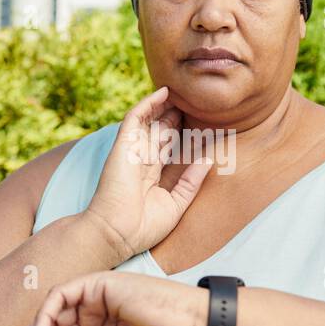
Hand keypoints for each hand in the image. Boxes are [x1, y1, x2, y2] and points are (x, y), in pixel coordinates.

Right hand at [83, 86, 213, 259]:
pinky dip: (148, 103)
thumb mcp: (175, 204)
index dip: (183, 135)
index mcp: (150, 175)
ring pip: (149, 120)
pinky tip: (164, 92)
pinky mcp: (124, 145)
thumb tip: (207, 159)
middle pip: (160, 131)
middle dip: (176, 117)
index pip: (168, 148)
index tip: (204, 125)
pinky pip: (135, 117)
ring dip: (164, 105)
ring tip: (182, 92)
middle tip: (195, 104)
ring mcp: (132, 151)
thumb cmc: (142, 227)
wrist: (116, 234)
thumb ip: (191, 181)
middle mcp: (140, 160)